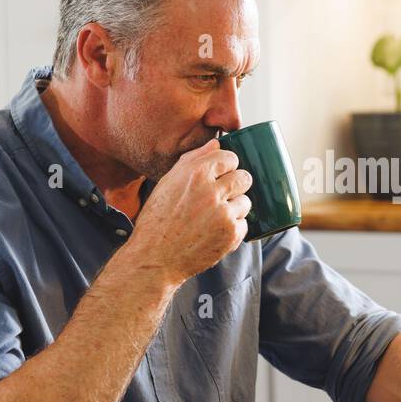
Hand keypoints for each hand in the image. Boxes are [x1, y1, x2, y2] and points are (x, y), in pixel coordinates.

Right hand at [129, 139, 252, 286]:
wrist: (154, 258)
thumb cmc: (157, 220)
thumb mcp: (168, 183)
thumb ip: (193, 160)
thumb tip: (216, 143)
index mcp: (194, 174)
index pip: (230, 157)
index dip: (227, 166)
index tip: (222, 174)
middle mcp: (211, 191)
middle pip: (244, 177)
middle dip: (236, 185)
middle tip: (222, 197)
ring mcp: (223, 214)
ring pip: (246, 201)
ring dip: (234, 208)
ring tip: (213, 218)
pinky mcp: (231, 234)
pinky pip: (244, 223)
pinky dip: (232, 228)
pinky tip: (214, 232)